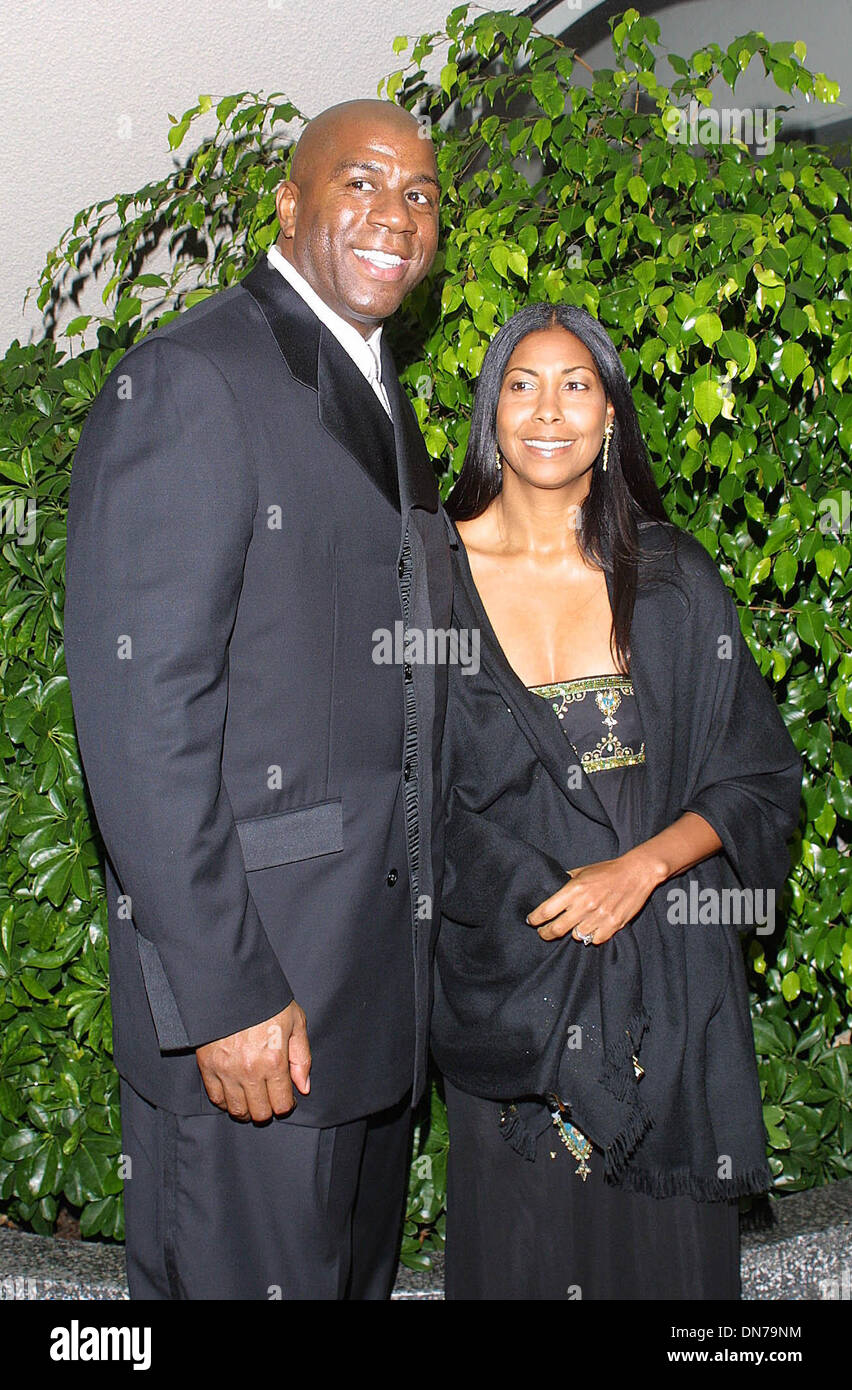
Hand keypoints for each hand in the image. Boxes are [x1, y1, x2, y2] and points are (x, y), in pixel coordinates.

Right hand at [195, 1001, 310, 1121]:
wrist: (232, 985)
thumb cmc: (267, 1001)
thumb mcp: (296, 1022)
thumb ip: (302, 1058)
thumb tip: (303, 1087)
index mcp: (274, 1060)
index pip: (282, 1104)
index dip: (287, 1104)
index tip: (286, 1098)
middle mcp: (250, 1070)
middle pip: (260, 1113)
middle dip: (268, 1110)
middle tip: (269, 1099)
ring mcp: (226, 1070)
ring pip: (237, 1110)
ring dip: (247, 1110)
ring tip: (252, 1100)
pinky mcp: (207, 1066)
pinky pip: (216, 1098)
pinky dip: (226, 1101)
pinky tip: (234, 1093)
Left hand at [526, 851, 659, 945]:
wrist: (636, 873)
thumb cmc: (608, 871)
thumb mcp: (582, 871)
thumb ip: (566, 882)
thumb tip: (551, 891)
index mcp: (574, 890)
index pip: (546, 911)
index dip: (534, 919)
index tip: (531, 921)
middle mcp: (585, 906)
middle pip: (556, 929)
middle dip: (545, 933)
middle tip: (543, 932)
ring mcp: (599, 917)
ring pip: (576, 937)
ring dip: (572, 932)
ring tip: (573, 926)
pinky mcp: (613, 925)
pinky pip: (595, 940)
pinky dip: (591, 936)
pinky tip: (591, 928)